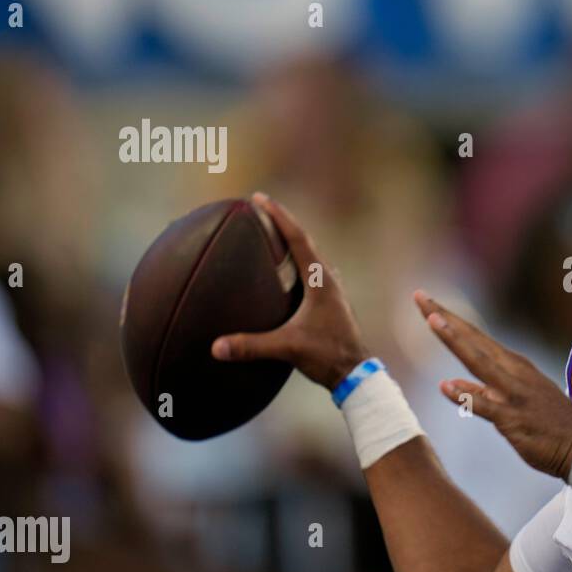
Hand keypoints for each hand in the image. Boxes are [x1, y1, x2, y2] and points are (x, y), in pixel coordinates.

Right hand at [212, 193, 369, 389]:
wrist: (355, 373)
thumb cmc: (327, 356)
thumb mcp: (288, 348)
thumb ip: (252, 346)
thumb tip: (215, 347)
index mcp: (321, 281)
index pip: (298, 238)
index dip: (278, 216)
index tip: (260, 198)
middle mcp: (328, 279)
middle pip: (305, 241)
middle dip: (282, 222)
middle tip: (260, 207)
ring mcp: (331, 290)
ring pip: (310, 256)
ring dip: (291, 241)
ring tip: (269, 232)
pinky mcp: (329, 302)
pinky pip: (310, 272)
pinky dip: (294, 262)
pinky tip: (282, 270)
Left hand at [414, 291, 571, 478]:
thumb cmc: (550, 424)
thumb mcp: (515, 400)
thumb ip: (481, 392)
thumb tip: (450, 384)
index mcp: (512, 365)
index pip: (474, 337)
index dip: (449, 319)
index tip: (425, 301)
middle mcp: (512, 372)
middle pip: (473, 340)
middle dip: (445, 317)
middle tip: (420, 296)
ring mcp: (513, 394)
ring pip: (479, 362)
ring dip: (456, 341)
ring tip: (433, 321)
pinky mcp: (514, 419)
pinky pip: (486, 406)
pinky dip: (466, 395)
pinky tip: (445, 386)